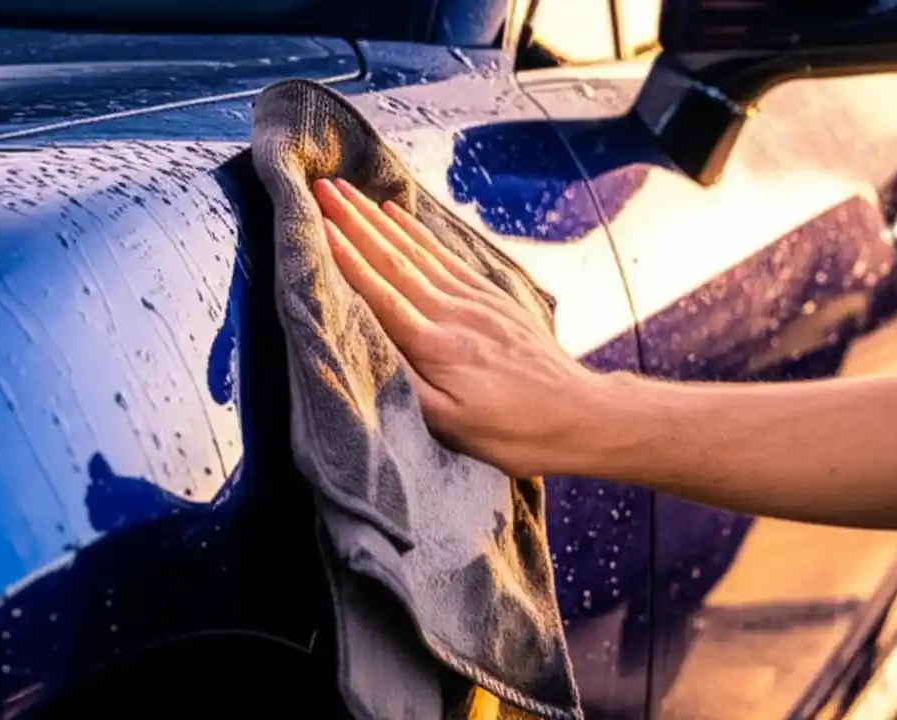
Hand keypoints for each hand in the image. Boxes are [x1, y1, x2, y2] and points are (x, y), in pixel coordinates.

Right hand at [313, 178, 618, 477]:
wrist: (578, 414)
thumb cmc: (512, 432)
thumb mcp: (453, 427)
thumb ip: (407, 388)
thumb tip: (366, 352)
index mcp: (436, 347)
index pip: (380, 293)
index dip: (346, 259)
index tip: (318, 226)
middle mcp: (451, 313)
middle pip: (392, 259)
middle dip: (353, 222)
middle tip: (322, 188)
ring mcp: (472, 300)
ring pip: (415, 249)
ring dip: (376, 218)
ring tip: (347, 190)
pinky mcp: (490, 297)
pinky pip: (444, 255)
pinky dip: (416, 230)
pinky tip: (396, 212)